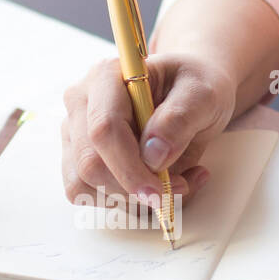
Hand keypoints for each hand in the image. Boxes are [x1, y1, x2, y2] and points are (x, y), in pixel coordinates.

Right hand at [61, 53, 235, 203]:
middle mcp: (82, 103)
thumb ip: (180, 119)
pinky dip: (122, 202)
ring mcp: (75, 132)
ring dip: (129, 199)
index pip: (104, 129)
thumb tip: (153, 156)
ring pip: (84, 185)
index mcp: (106, 77)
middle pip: (90, 164)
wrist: (188, 95)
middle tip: (178, 187)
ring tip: (172, 182)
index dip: (130, 168)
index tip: (159, 191)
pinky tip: (151, 186)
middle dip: (135, 188)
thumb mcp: (203, 94)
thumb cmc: (194, 88)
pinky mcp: (77, 157)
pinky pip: (87, 195)